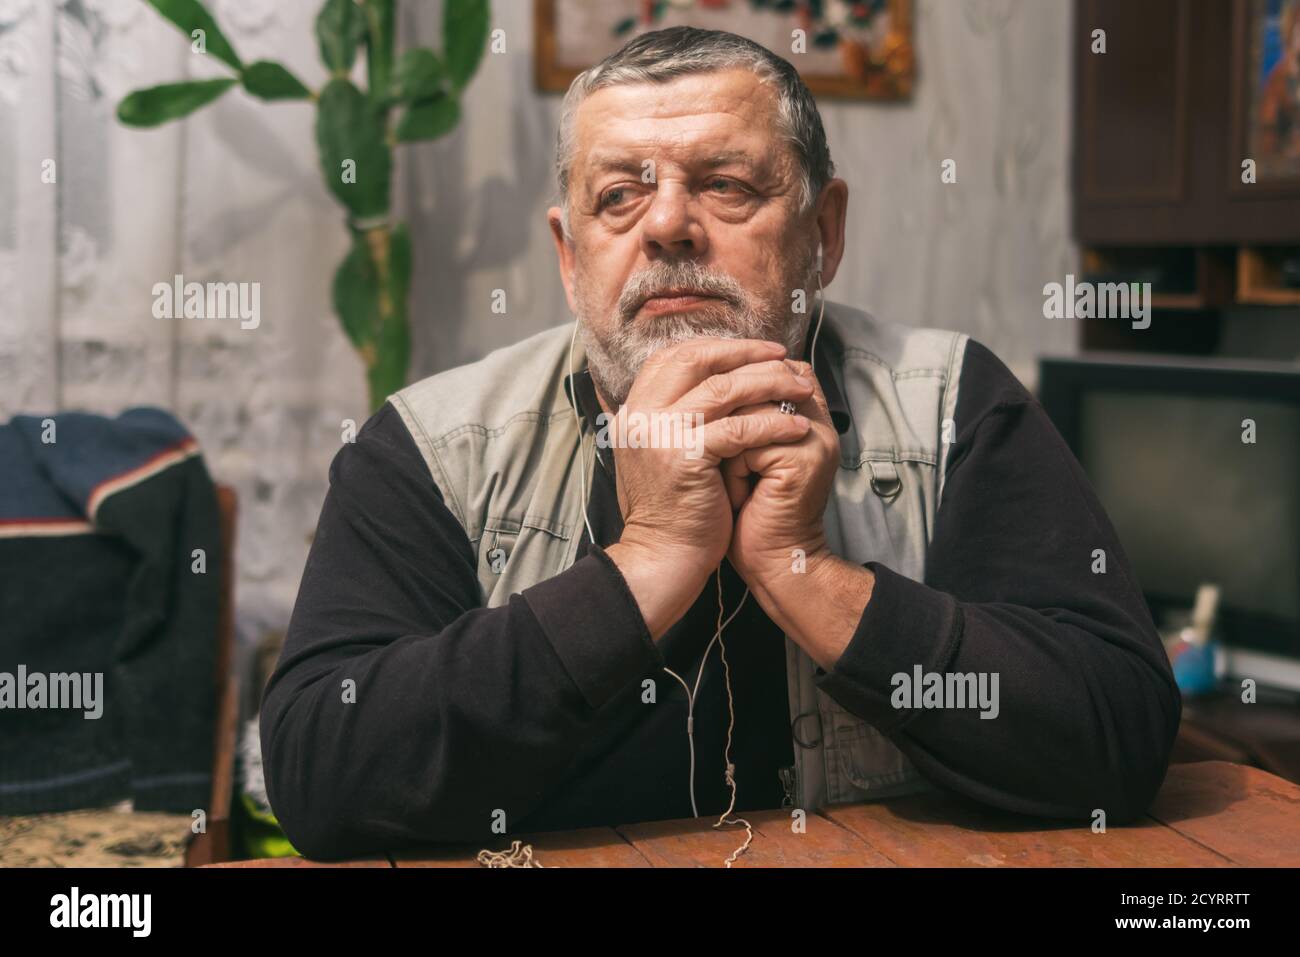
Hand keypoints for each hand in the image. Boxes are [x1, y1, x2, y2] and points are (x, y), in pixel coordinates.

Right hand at [601, 338, 814, 638]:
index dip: (719, 346)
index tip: (756, 350)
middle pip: (697, 360)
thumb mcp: (662, 451)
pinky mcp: (685, 457)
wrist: (663, 556)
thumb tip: (716, 380)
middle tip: (783, 357)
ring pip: (723, 388)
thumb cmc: (674, 507)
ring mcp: (659, 433)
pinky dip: (773, 423)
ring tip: (801, 387)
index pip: (675, 355)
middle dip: (746, 354)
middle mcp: (641, 415)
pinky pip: (739, 428)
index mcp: (635, 409)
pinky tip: (798, 427)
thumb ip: (677, 415)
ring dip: (769, 382)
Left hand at [721, 358, 840, 588]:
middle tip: (704, 441)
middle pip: (761, 376)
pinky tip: (731, 490)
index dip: (730, 382)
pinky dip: (732, 465)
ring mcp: (814, 437)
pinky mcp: (803, 461)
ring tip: (718, 469)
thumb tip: (695, 375)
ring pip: (751, 404)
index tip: (704, 414)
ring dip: (723, 435)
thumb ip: (736, 412)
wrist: (770, 560)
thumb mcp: (740, 450)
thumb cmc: (747, 508)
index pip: (769, 367)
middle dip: (722, 407)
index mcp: (805, 411)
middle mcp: (816, 418)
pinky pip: (751, 438)